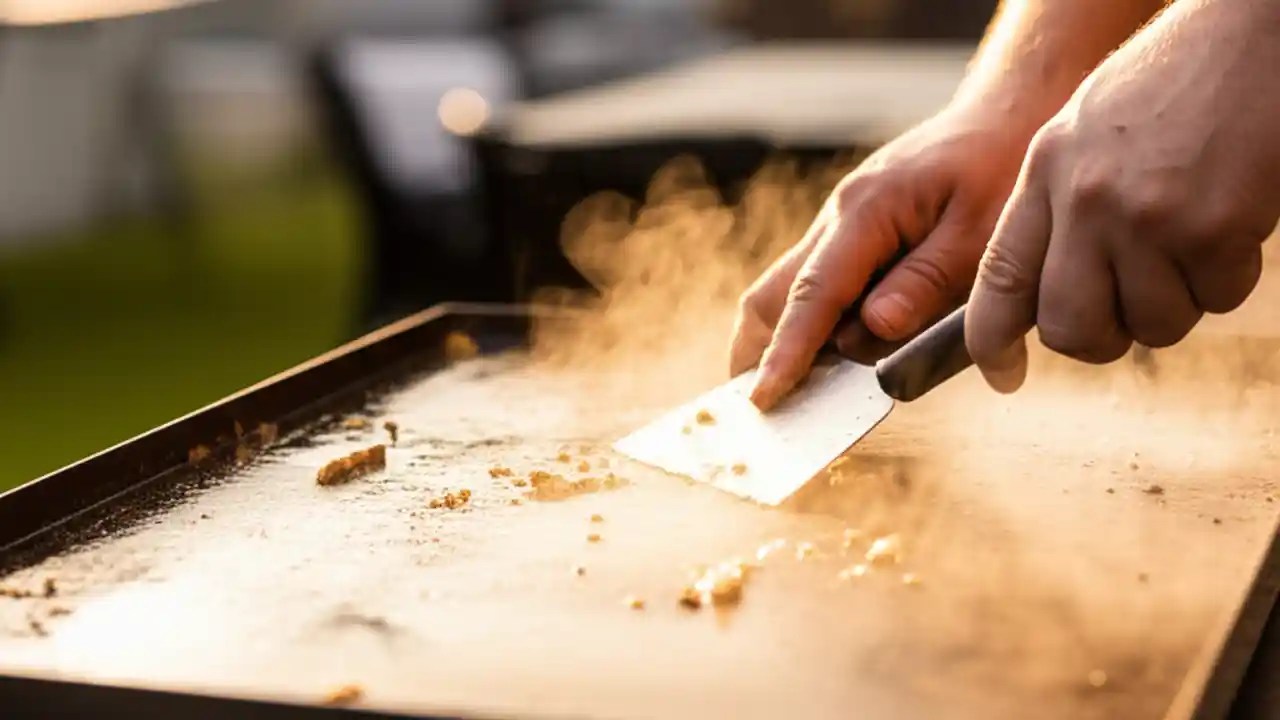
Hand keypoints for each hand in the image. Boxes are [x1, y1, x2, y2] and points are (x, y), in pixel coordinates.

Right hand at [732, 103, 1038, 409]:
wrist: (1004, 116)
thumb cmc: (1001, 170)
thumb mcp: (982, 232)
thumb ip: (926, 284)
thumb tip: (870, 331)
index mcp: (866, 213)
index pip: (812, 295)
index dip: (784, 353)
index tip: (761, 400)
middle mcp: (837, 218)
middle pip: (772, 294)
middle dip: (756, 352)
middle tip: (756, 410)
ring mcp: (839, 226)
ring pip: (787, 292)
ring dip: (784, 343)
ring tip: (792, 396)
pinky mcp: (853, 237)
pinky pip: (819, 288)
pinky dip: (815, 328)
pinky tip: (834, 363)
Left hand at [966, 0, 1279, 391]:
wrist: (1255, 34)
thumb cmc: (1176, 81)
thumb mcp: (1085, 132)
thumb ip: (1058, 206)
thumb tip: (1042, 296)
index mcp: (1045, 172)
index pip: (999, 278)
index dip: (991, 341)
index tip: (1001, 375)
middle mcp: (1084, 201)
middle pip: (1070, 329)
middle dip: (1100, 340)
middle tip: (1127, 315)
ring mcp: (1146, 218)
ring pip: (1151, 327)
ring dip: (1178, 302)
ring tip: (1191, 240)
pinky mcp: (1211, 231)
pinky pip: (1215, 300)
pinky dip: (1229, 277)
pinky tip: (1231, 221)